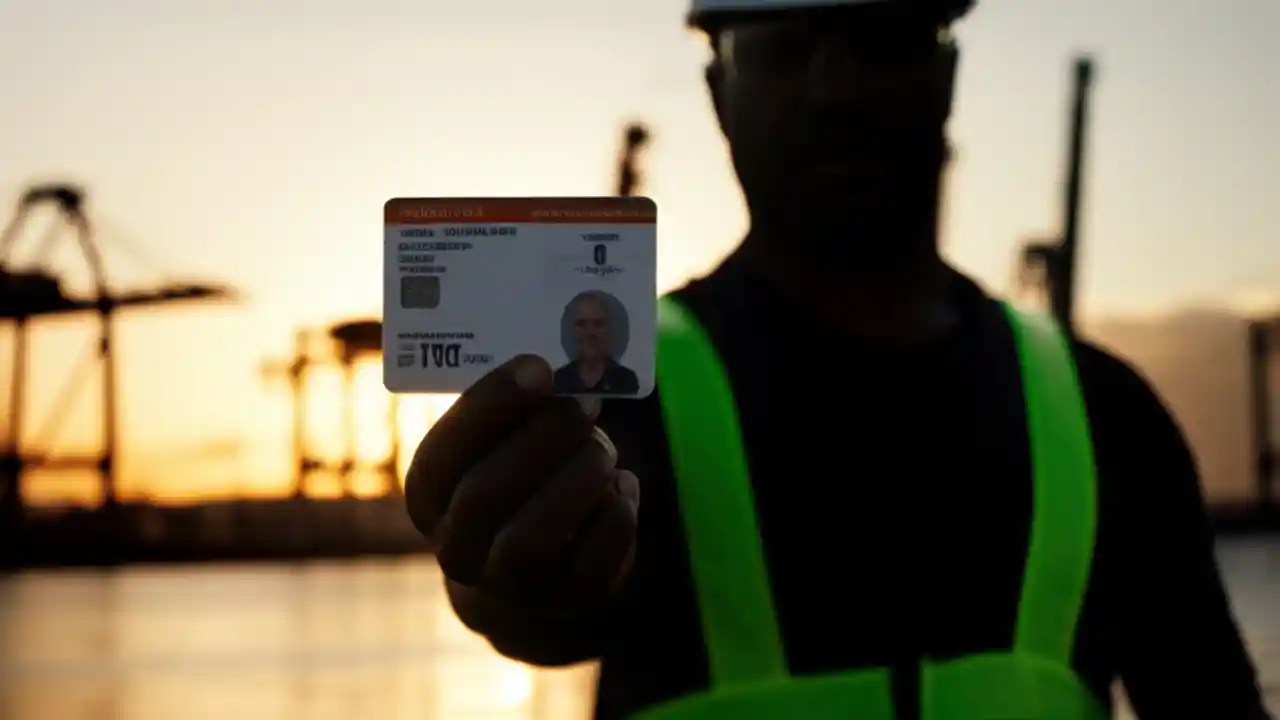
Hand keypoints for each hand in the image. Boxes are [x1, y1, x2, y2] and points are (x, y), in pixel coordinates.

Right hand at [405, 354, 639, 613]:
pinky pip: (595, 558)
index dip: (489, 406)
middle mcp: (458, 550)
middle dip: (544, 438)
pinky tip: (621, 485)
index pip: (442, 455)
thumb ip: (517, 410)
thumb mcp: (501, 443)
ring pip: (535, 537)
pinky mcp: (569, 598)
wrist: (539, 565)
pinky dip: (617, 511)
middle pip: (486, 494)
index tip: (537, 367)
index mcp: (429, 499)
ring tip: (603, 447)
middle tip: (585, 402)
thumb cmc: (518, 475)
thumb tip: (566, 367)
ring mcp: (511, 585)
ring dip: (580, 476)